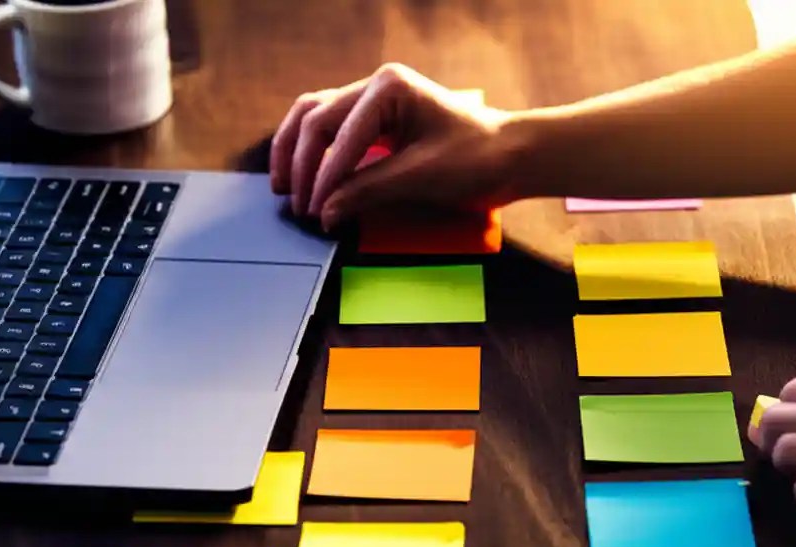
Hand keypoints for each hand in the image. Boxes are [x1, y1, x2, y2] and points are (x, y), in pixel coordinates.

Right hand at [270, 63, 516, 228]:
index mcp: (388, 88)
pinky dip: (314, 152)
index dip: (323, 176)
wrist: (511, 157)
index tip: (314, 211)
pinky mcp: (377, 120)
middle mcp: (375, 85)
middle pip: (316, 119)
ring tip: (283, 186)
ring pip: (315, 118)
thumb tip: (325, 212)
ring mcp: (374, 101)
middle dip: (302, 164)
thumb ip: (369, 190)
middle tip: (295, 205)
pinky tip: (302, 176)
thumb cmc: (476, 158)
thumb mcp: (420, 177)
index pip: (339, 134)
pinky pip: (333, 131)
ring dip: (296, 152)